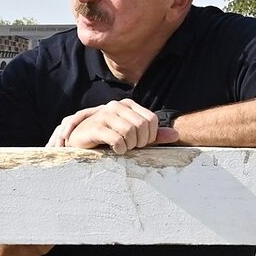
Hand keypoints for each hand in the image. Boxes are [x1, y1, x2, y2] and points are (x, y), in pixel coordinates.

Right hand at [47, 100, 179, 153]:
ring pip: (130, 132)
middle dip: (140, 142)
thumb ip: (153, 135)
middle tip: (131, 148)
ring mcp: (104, 114)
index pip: (151, 119)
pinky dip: (120, 149)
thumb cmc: (107, 138)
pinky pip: (117, 139)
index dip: (151, 136)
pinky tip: (115, 151)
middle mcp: (116, 105)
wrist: (79, 140)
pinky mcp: (96, 127)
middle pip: (142, 126)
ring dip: (129, 146)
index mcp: (127, 104)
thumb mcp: (132, 136)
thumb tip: (176, 135)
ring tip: (122, 149)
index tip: (141, 144)